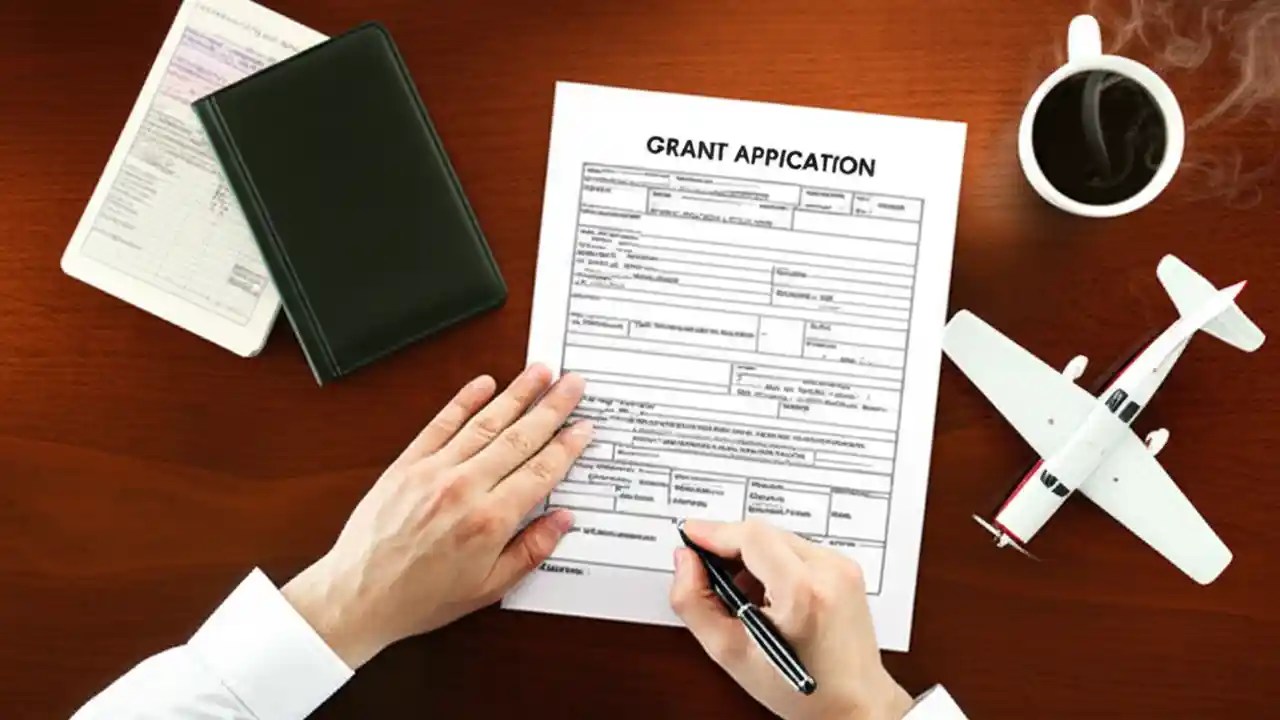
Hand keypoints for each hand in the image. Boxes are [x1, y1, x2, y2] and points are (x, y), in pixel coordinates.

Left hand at [282, 364, 589, 667]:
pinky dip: (464, 401)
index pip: (541, 471)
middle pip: (520, 438)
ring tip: (539, 373)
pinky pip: (441, 424)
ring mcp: (434, 471)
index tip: (584, 427)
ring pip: (485, 423)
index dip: (567, 446)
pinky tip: (484, 383)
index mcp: (490, 521)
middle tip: (573, 384)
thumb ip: (531, 551)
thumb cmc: (421, 598)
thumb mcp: (488, 588)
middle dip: (551, 408)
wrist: (358, 595)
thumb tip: (562, 520)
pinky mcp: (408, 464)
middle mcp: (465, 488)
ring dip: (516, 394)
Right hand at [670, 519, 911, 719]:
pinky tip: (769, 594)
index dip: (715, 533)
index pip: (751, 537)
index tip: (690, 537)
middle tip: (710, 576)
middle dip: (729, 547)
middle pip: (762, 533)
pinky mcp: (845, 567)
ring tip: (744, 595)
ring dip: (752, 556)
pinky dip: (774, 563)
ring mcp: (841, 566)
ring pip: (778, 539)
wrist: (855, 702)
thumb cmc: (800, 689)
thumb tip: (685, 561)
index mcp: (802, 593)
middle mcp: (828, 571)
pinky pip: (796, 549)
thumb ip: (695, 603)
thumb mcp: (731, 653)